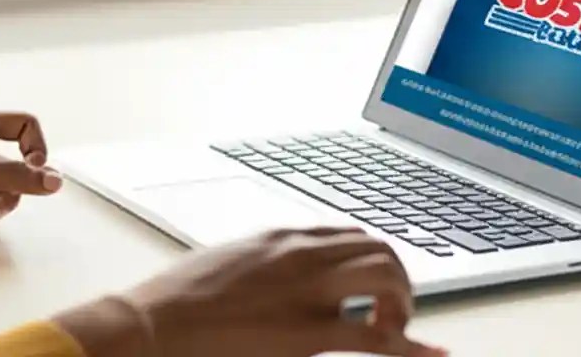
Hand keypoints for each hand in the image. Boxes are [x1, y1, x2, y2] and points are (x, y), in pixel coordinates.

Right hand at [55, 227, 447, 356]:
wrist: (153, 324)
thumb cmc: (175, 302)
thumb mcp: (223, 264)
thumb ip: (258, 266)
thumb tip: (270, 280)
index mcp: (280, 238)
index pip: (347, 235)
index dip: (371, 260)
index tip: (378, 283)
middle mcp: (302, 254)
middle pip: (378, 248)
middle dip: (397, 280)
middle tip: (391, 313)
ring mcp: (309, 290)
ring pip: (387, 276)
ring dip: (402, 303)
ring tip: (393, 330)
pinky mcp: (311, 333)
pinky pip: (377, 339)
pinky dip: (411, 348)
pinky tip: (428, 356)